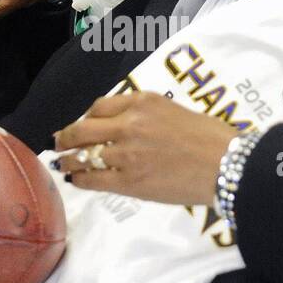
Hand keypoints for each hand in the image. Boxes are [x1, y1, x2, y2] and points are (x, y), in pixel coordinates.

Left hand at [53, 93, 237, 205]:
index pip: (99, 107)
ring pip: (84, 155)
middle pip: (82, 129)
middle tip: (57, 143)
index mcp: (141, 102)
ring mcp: (126, 153)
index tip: (81, 125)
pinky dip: (80, 179)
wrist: (225, 164)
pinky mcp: (128, 181)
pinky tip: (76, 180)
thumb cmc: (209, 137)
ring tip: (62, 164)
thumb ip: (144, 116)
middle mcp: (128, 123)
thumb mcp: (173, 110)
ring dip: (69, 160)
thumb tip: (120, 127)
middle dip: (65, 137)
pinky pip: (93, 179)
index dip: (85, 118)